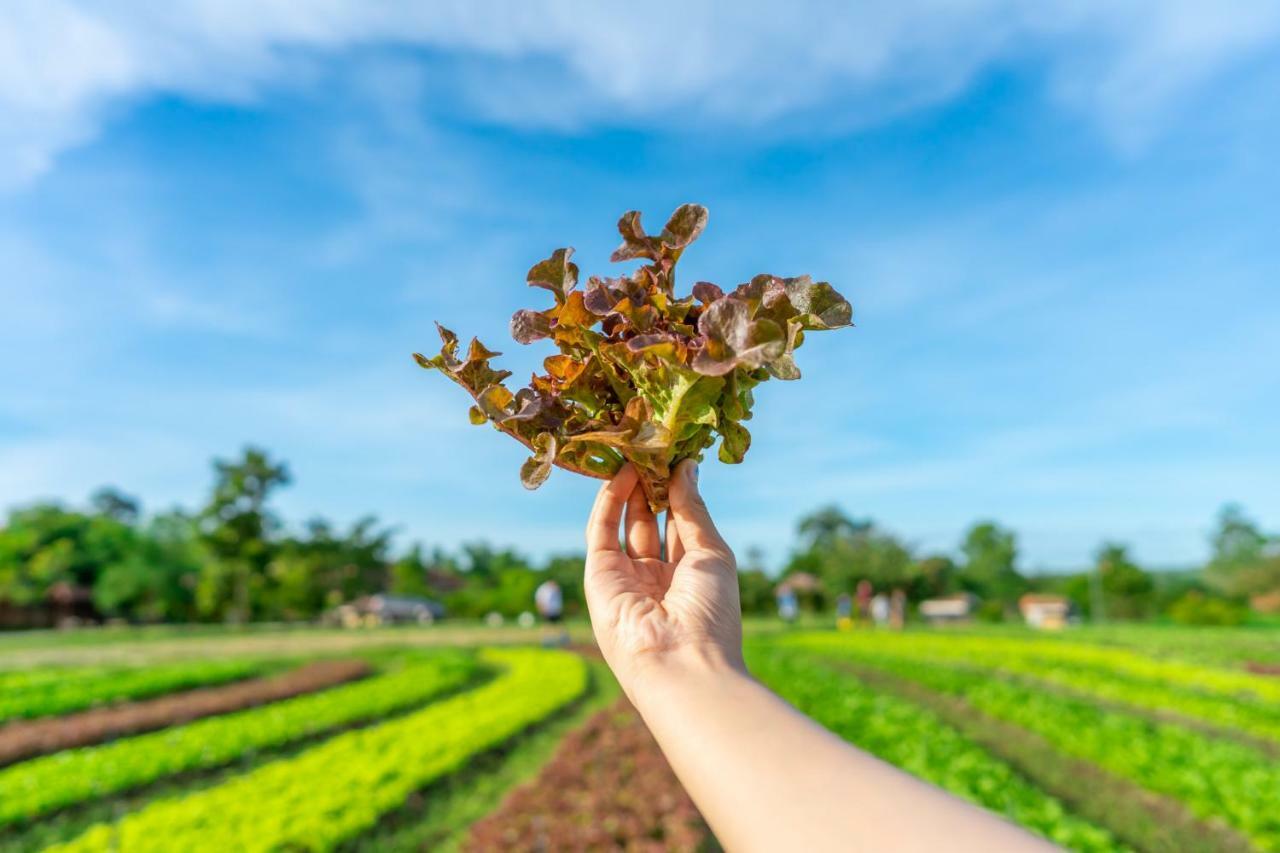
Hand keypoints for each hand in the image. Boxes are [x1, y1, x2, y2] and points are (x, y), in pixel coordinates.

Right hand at [583, 460, 744, 697]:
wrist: (682, 663)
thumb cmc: (711, 613)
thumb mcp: (712, 554)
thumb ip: (693, 510)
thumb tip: (686, 466)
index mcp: (689, 577)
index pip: (679, 525)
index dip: (678, 491)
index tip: (678, 455)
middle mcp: (655, 577)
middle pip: (650, 521)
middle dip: (652, 484)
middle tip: (654, 445)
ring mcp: (626, 578)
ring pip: (624, 522)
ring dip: (630, 486)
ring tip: (638, 449)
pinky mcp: (599, 577)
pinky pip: (601, 532)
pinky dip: (610, 501)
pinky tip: (623, 473)